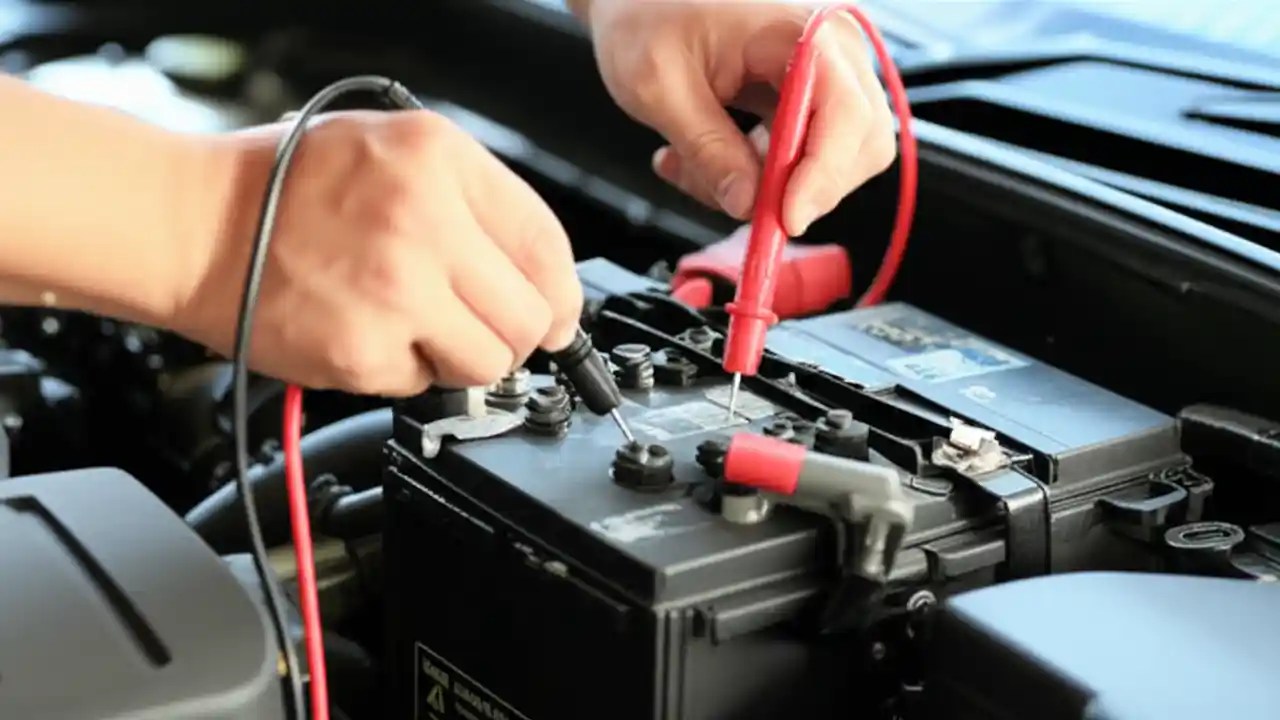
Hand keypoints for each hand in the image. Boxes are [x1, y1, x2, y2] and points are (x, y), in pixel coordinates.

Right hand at [176, 110, 582, 395]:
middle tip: (474, 322)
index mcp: (440, 161)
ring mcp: (397, 291)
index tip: (557, 315)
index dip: (561, 292)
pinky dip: (405, 370)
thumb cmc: (287, 186)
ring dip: (464, 356)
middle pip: (533, 316)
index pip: (547, 244)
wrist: (194, 225)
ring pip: (491, 361)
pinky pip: (426, 384)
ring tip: (417, 325)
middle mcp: (426, 222)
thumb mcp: (397, 150)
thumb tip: (548, 286)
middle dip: (513, 330)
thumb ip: (476, 204)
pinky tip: (370, 331)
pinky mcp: (365, 351)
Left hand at [579, 1, 896, 235]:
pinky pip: (805, 161)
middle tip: (731, 197)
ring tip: (696, 167)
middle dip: (795, 188)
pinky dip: (759, 177)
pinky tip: (708, 161)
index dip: (822, 176)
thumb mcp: (658, 87)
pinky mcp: (809, 100)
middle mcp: (831, 52)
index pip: (845, 114)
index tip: (786, 218)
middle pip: (858, 147)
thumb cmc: (646, 16)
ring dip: (768, 187)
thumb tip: (746, 203)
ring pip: (833, 164)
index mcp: (803, 31)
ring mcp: (827, 77)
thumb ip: (706, 147)